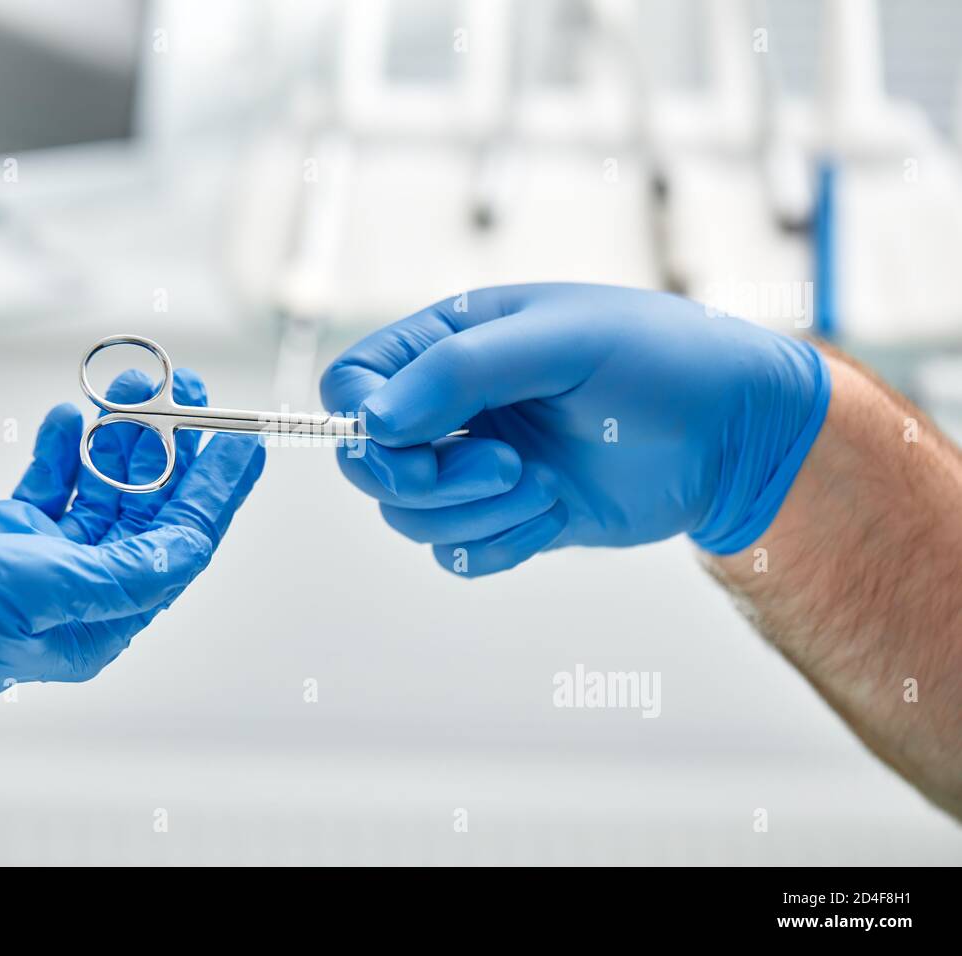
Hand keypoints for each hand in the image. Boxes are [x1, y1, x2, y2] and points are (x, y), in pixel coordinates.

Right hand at [320, 283, 828, 575]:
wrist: (735, 431)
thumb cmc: (658, 359)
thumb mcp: (558, 343)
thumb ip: (457, 373)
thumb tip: (371, 421)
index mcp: (450, 344)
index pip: (353, 384)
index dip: (359, 420)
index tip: (409, 439)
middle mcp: (453, 407)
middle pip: (371, 464)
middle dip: (426, 479)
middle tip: (503, 466)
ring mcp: (477, 464)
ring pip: (412, 517)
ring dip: (474, 513)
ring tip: (543, 484)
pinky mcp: (508, 515)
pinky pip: (459, 553)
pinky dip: (499, 542)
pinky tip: (553, 513)